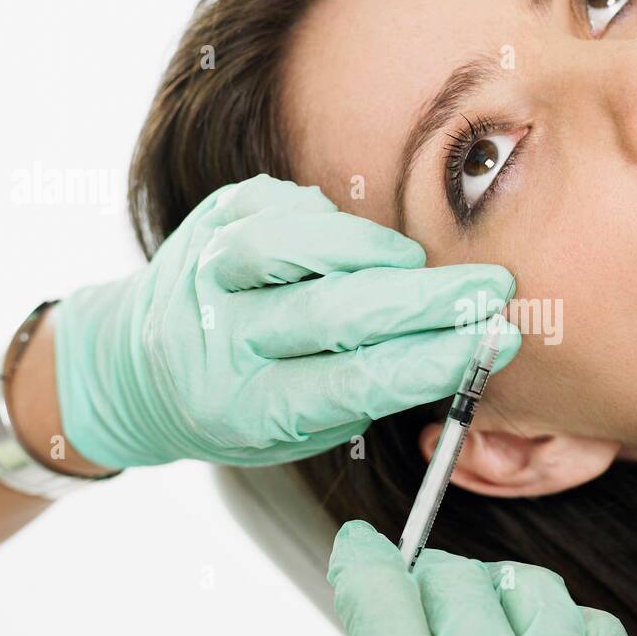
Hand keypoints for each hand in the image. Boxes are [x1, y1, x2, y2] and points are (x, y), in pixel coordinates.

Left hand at [52, 174, 517, 467]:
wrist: (140, 360)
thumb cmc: (243, 402)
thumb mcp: (297, 428)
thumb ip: (365, 390)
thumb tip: (460, 343)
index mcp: (242, 406)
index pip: (352, 382)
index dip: (431, 362)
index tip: (496, 342)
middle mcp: (218, 334)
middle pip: (336, 311)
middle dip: (428, 301)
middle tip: (494, 289)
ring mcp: (209, 266)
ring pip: (305, 246)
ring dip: (377, 255)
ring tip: (419, 267)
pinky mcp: (217, 214)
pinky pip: (294, 207)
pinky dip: (338, 227)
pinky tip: (360, 247)